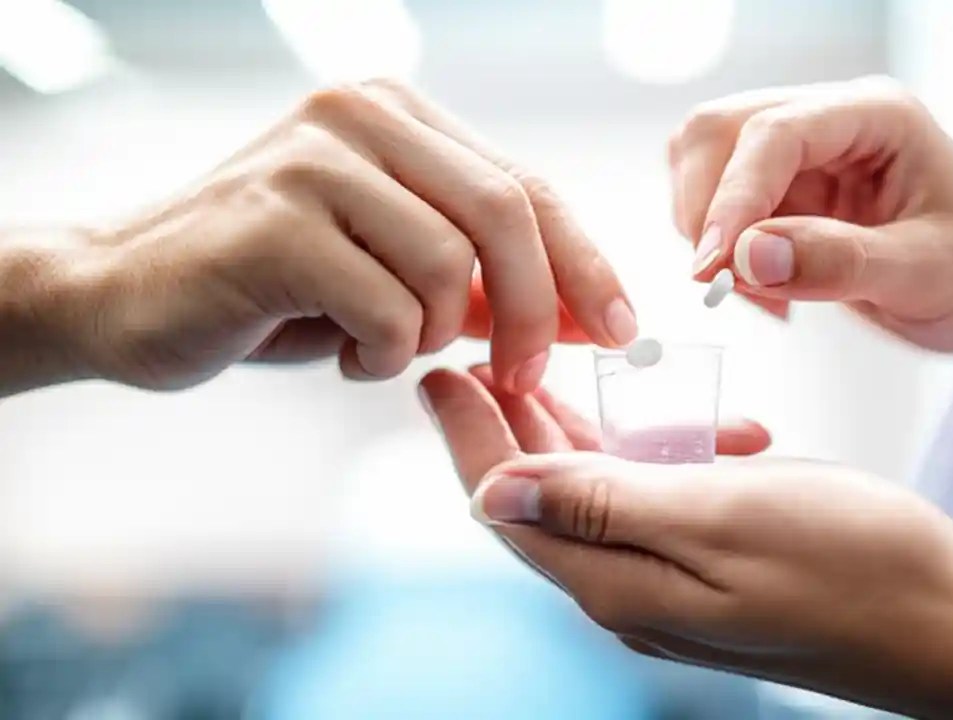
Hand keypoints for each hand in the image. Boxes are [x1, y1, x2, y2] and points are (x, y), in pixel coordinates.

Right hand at [13, 79, 634, 394]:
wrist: (124, 293)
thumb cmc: (275, 286)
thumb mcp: (396, 275)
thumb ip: (487, 284)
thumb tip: (592, 318)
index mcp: (398, 115)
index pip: (528, 185)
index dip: (587, 264)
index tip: (619, 331)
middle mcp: (359, 114)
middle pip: (507, 213)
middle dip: (537, 312)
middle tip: (521, 376)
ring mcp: (313, 159)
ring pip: (450, 265)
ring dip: (436, 338)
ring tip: (387, 348)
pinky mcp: (273, 221)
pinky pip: (387, 307)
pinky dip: (383, 354)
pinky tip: (347, 355)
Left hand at [422, 366, 952, 718]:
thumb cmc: (854, 567)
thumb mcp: (721, 517)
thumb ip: (604, 502)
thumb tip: (490, 493)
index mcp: (621, 585)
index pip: (509, 503)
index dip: (468, 434)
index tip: (438, 366)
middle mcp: (638, 590)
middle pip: (544, 496)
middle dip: (509, 420)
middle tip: (483, 344)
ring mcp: (682, 580)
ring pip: (602, 491)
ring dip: (581, 428)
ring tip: (560, 365)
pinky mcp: (723, 564)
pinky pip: (666, 499)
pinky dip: (666, 452)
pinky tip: (705, 424)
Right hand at [668, 78, 952, 421]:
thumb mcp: (926, 275)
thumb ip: (838, 263)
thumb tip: (745, 256)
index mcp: (877, 116)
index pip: (774, 133)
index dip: (734, 196)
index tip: (714, 264)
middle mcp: (832, 121)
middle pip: (719, 132)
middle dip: (708, 209)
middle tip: (722, 283)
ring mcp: (804, 158)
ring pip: (705, 167)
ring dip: (709, 233)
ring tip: (763, 295)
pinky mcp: (786, 196)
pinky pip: (720, 212)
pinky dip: (724, 255)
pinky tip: (769, 293)